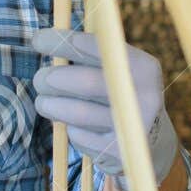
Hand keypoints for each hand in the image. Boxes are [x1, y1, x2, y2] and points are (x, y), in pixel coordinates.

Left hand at [30, 27, 178, 187]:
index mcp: (143, 67)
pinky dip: (69, 127)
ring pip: (78, 113)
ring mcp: (131, 126)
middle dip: (53, 78)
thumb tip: (44, 39)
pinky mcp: (117, 151)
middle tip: (40, 78)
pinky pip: (79, 135)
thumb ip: (90, 54)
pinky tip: (72, 124)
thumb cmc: (121, 93)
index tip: (39, 40)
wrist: (151, 141)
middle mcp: (143, 95)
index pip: (100, 48)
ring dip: (50, 105)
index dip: (65, 42)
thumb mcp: (119, 69)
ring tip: (42, 102)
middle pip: (86, 82)